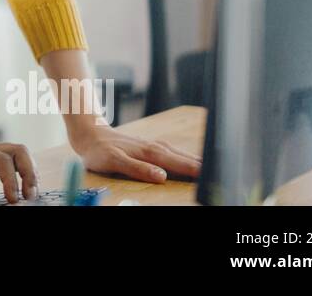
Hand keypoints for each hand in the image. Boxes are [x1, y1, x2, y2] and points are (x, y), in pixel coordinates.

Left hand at [0, 140, 38, 202]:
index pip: (2, 159)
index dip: (12, 180)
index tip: (12, 199)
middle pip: (18, 150)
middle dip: (29, 172)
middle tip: (28, 196)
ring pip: (19, 155)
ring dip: (29, 174)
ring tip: (28, 195)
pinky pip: (12, 163)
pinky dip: (21, 175)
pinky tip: (20, 192)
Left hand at [69, 120, 201, 181]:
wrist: (90, 134)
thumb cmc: (100, 151)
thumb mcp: (114, 161)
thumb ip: (137, 169)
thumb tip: (162, 176)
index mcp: (150, 153)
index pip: (179, 164)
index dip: (195, 171)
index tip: (209, 176)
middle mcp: (157, 148)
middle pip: (185, 159)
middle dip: (202, 166)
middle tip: (221, 174)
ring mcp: (156, 146)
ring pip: (181, 154)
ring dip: (197, 161)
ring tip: (214, 169)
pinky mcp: (153, 147)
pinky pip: (175, 153)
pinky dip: (187, 157)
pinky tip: (194, 162)